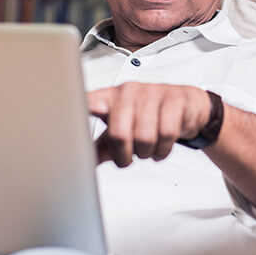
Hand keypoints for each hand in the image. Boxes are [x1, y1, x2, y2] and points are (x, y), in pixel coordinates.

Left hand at [87, 82, 211, 166]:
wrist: (186, 105)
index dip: (79, 108)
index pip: (89, 100)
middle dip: (125, 154)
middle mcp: (128, 91)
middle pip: (118, 133)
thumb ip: (103, 146)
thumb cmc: (149, 116)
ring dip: (147, 153)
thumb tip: (84, 163)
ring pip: (145, 137)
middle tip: (129, 157)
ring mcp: (152, 92)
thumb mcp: (123, 130)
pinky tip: (162, 146)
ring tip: (148, 148)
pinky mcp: (174, 99)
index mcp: (110, 97)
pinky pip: (166, 134)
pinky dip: (163, 149)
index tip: (69, 119)